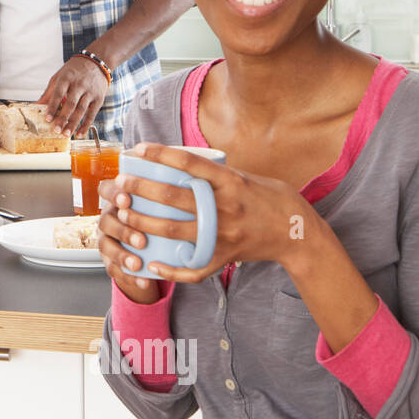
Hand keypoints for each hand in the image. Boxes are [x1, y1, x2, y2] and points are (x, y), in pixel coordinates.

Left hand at [37, 56, 107, 136]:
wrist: (97, 62)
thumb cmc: (74, 71)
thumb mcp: (59, 77)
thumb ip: (48, 93)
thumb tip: (35, 106)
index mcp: (67, 78)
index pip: (59, 93)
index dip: (52, 106)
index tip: (47, 118)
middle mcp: (79, 84)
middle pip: (71, 103)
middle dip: (63, 118)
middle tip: (56, 130)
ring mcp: (90, 91)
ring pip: (81, 110)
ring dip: (74, 123)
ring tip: (66, 134)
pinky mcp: (99, 98)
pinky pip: (92, 113)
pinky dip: (86, 125)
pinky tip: (80, 133)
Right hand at [97, 187, 162, 303]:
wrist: (149, 245)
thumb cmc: (161, 215)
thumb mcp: (162, 202)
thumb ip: (171, 194)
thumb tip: (196, 185)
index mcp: (117, 199)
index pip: (106, 190)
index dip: (113, 194)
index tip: (127, 200)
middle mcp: (109, 217)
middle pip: (105, 221)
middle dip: (123, 231)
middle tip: (141, 241)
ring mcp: (107, 239)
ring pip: (104, 246)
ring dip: (121, 255)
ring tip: (137, 264)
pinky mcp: (110, 260)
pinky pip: (113, 269)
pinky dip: (128, 276)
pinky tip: (143, 281)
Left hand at [98, 142, 308, 284]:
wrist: (297, 233)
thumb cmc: (270, 199)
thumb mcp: (245, 178)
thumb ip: (214, 175)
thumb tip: (178, 164)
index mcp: (231, 183)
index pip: (189, 164)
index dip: (160, 154)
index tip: (138, 149)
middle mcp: (225, 208)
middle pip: (173, 198)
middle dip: (141, 190)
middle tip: (120, 185)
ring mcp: (224, 235)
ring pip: (174, 230)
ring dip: (144, 223)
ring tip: (125, 214)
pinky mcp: (225, 257)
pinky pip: (193, 267)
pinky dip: (170, 269)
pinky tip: (152, 262)